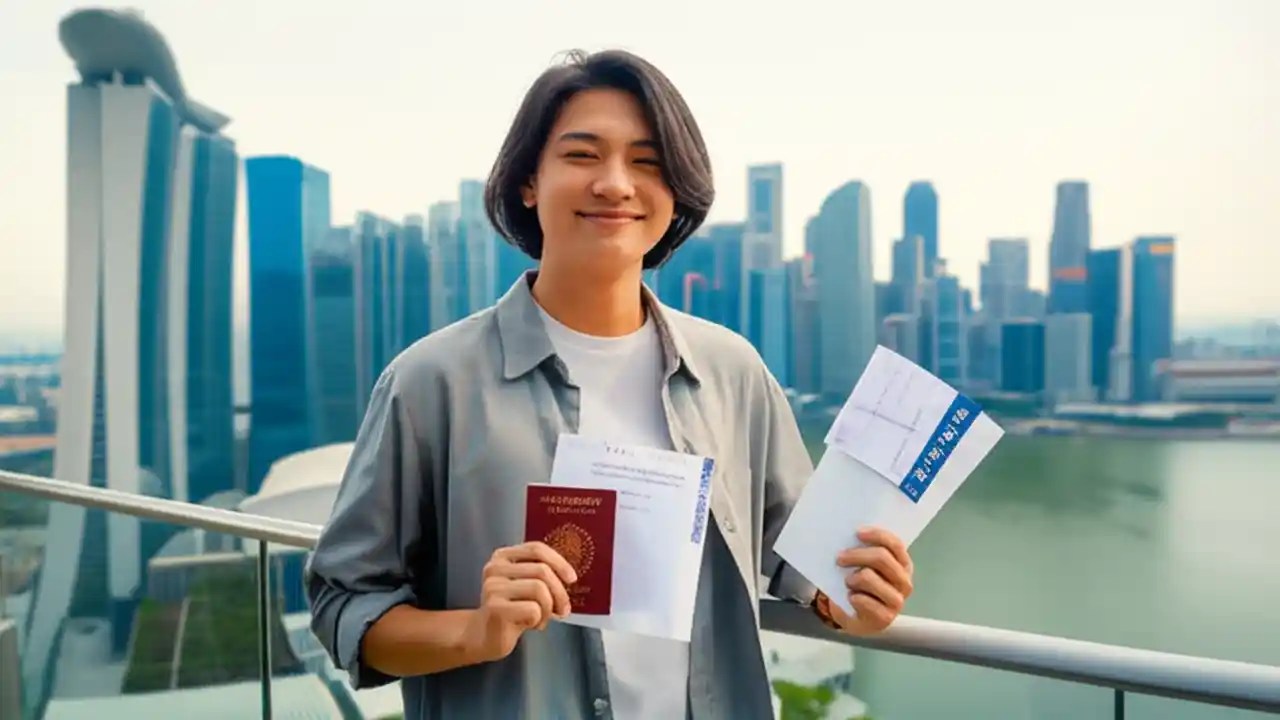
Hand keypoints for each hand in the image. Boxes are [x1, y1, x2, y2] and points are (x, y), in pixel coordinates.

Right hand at [462, 541, 576, 662]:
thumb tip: (569, 578)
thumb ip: (542, 576)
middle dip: (559, 593)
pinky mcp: (495, 607)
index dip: (559, 562)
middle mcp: (495, 568)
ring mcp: (493, 587)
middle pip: (542, 570)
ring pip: (539, 589)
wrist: (485, 636)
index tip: (572, 579)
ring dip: (548, 609)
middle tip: (563, 610)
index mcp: (503, 557)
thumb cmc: (512, 610)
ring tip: (541, 619)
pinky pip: (533, 609)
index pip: (536, 549)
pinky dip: (539, 620)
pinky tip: (530, 625)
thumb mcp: (526, 586)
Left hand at [828, 526, 913, 634]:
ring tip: (848, 582)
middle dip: (856, 554)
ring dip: (852, 578)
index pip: (895, 544)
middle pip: (881, 558)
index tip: (857, 533)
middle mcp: (904, 582)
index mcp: (903, 565)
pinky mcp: (885, 618)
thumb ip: (864, 550)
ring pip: (868, 577)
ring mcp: (897, 601)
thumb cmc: (861, 586)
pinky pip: (862, 600)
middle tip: (839, 558)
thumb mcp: (865, 565)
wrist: (857, 617)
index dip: (876, 535)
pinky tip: (851, 598)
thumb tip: (849, 537)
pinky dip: (852, 597)